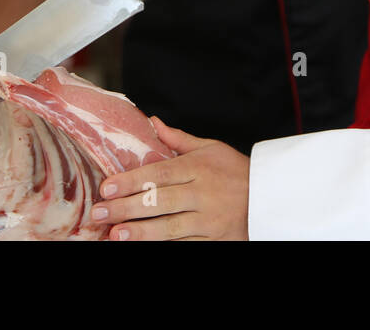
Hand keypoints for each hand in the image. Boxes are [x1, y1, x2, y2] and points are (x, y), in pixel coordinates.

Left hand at [90, 117, 248, 240]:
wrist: (270, 197)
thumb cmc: (236, 171)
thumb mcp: (211, 148)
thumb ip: (179, 140)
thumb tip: (153, 122)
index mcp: (199, 168)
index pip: (158, 174)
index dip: (131, 181)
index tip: (107, 187)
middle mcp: (203, 194)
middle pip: (158, 201)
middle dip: (126, 208)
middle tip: (99, 212)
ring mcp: (209, 220)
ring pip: (170, 227)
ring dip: (141, 232)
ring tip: (115, 235)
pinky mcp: (215, 240)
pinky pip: (186, 244)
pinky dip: (165, 246)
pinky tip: (143, 246)